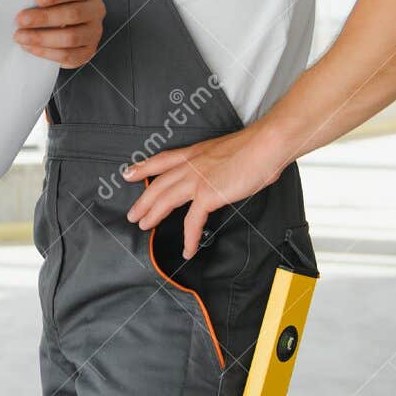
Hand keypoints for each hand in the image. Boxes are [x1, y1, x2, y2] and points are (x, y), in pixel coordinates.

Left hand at [13, 0, 103, 67]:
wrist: (70, 24)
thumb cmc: (58, 4)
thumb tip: (21, 1)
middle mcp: (95, 10)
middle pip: (73, 14)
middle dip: (44, 18)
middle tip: (21, 20)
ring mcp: (94, 33)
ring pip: (71, 37)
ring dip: (42, 38)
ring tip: (21, 36)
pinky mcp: (88, 52)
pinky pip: (69, 55)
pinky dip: (47, 53)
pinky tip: (31, 47)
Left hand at [122, 126, 289, 257]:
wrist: (266, 145)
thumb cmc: (257, 148)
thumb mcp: (229, 152)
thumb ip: (221, 164)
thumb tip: (228, 174)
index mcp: (195, 152)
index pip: (163, 159)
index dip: (143, 167)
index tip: (128, 172)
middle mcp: (191, 164)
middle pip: (158, 184)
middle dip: (143, 200)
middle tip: (132, 213)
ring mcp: (196, 179)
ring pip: (165, 200)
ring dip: (153, 215)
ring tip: (144, 226)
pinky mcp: (207, 194)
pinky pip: (192, 222)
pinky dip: (189, 238)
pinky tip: (187, 249)